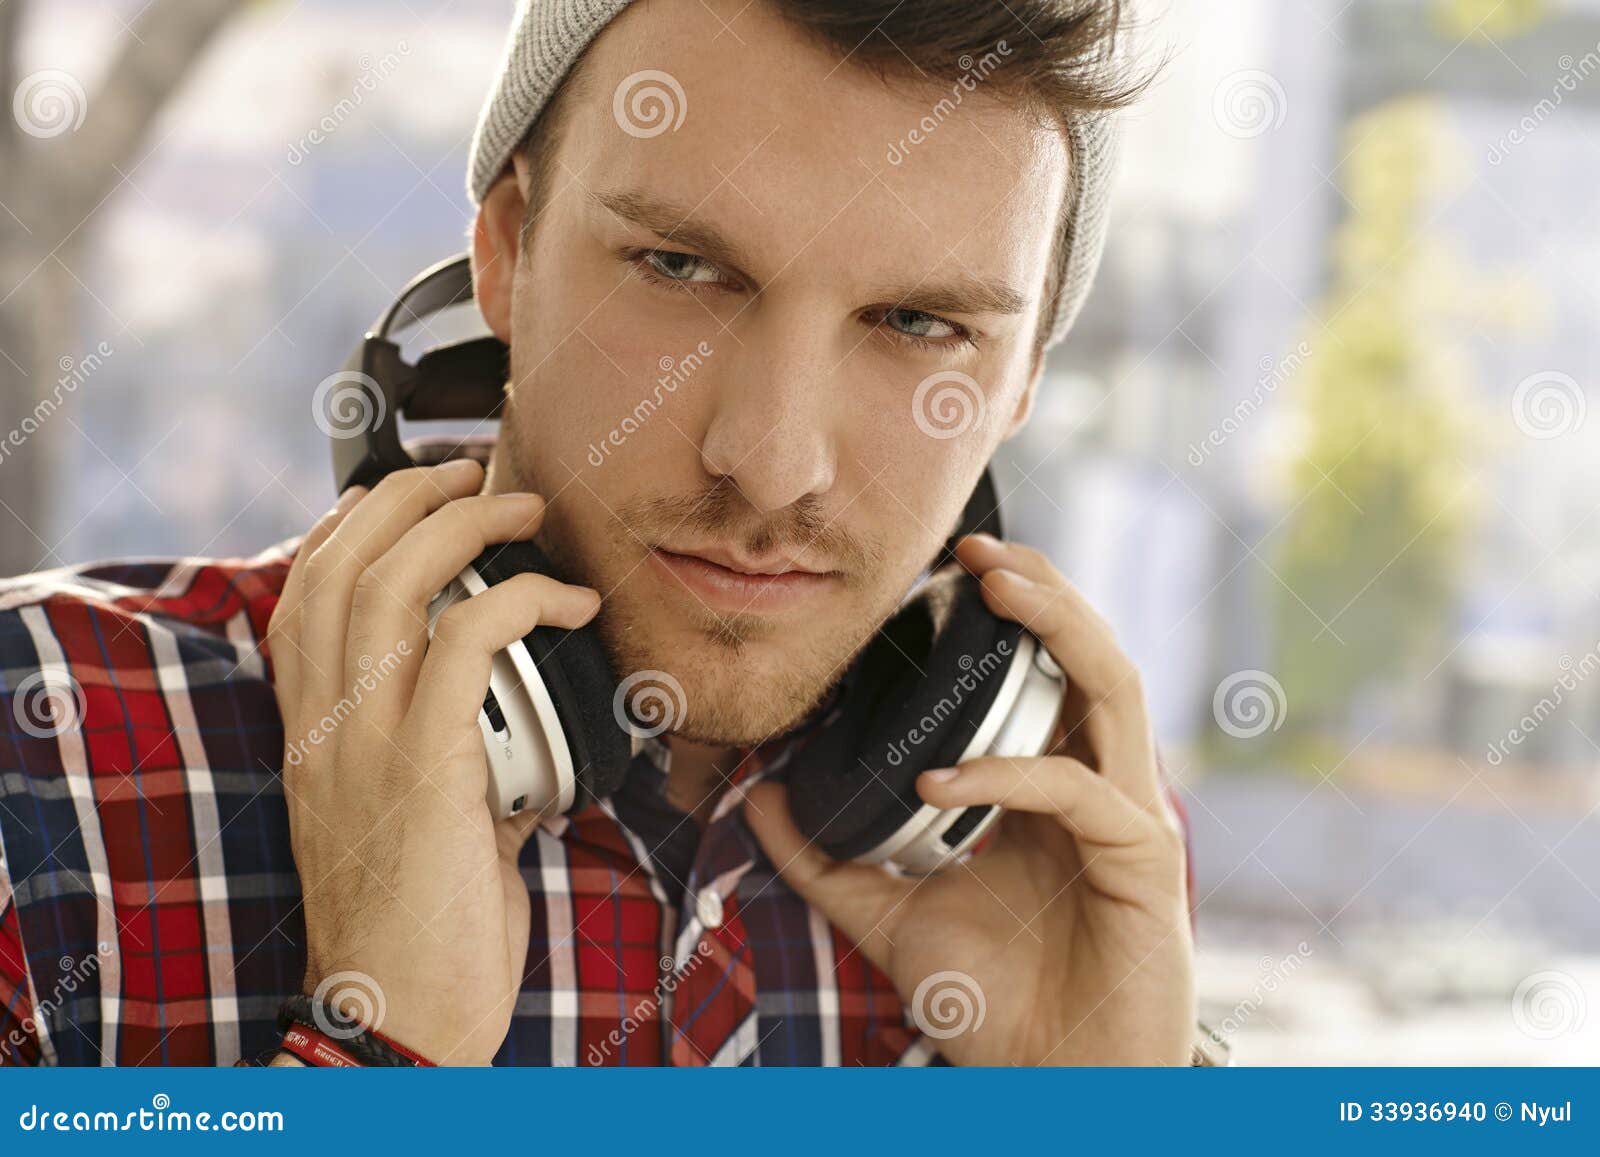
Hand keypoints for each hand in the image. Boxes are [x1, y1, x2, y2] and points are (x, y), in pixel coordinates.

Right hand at [264, 460, 600, 1064]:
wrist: (401, 1014)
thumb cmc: (423, 923)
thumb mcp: (422, 820)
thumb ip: (449, 754)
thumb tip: (519, 721)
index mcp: (312, 732)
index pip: (301, 592)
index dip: (349, 524)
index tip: (406, 491)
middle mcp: (323, 726)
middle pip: (341, 565)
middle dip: (407, 497)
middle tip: (472, 473)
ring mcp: (365, 744)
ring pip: (391, 586)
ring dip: (462, 525)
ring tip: (520, 506)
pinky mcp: (424, 769)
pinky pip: (466, 644)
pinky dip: (521, 600)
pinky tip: (568, 601)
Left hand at [745, 533, 1194, 1065]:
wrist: (1051, 1085)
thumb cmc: (996, 1004)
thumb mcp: (891, 917)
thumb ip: (827, 858)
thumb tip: (759, 795)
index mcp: (1052, 789)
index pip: (1050, 674)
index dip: (1017, 611)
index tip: (950, 569)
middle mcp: (1099, 788)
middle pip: (1095, 656)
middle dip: (1046, 590)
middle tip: (980, 548)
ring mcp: (1129, 819)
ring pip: (1118, 691)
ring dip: (1062, 630)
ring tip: (999, 588)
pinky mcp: (1141, 863)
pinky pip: (1081, 792)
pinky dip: (1011, 772)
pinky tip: (942, 780)